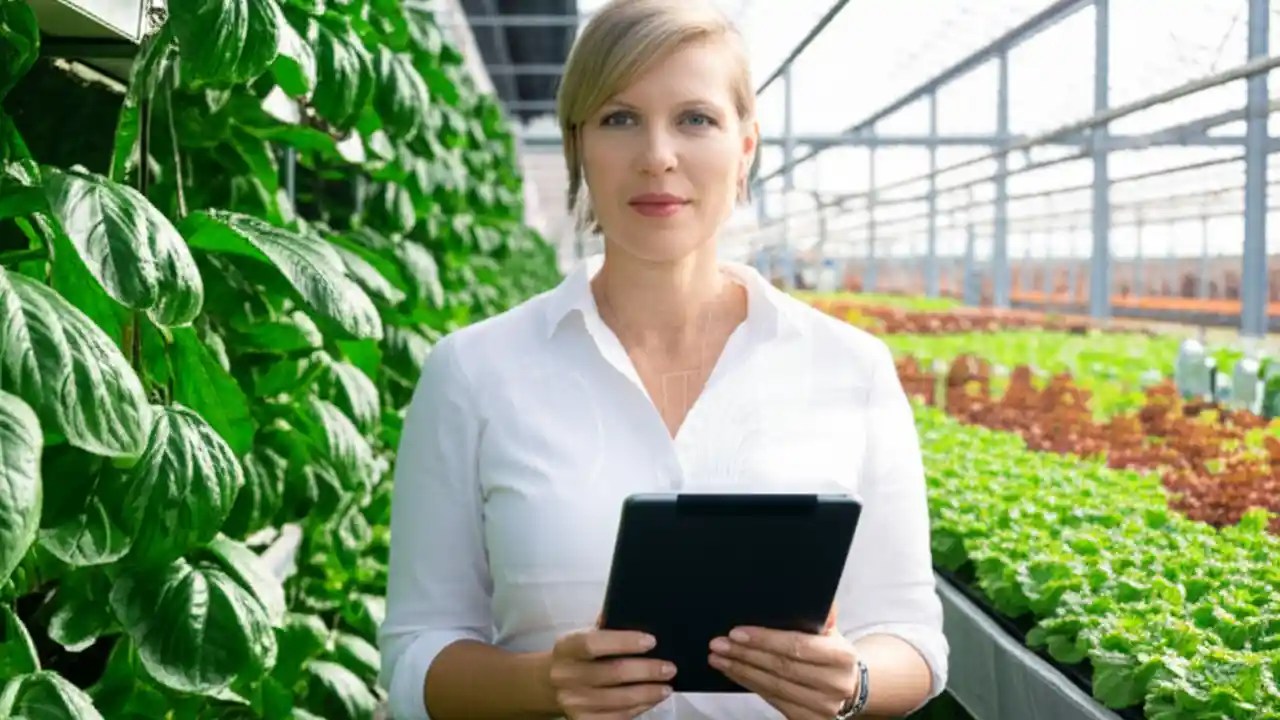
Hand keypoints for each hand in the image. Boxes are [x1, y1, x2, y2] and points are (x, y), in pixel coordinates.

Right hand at [546, 617, 675, 718]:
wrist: (551, 685)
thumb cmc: (578, 655)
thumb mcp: (583, 636)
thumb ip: (606, 627)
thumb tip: (638, 614)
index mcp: (567, 648)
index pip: (593, 643)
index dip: (624, 642)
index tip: (651, 641)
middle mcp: (566, 676)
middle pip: (612, 673)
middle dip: (646, 671)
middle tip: (670, 668)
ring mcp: (573, 702)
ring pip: (618, 700)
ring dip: (648, 694)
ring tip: (667, 687)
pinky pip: (617, 717)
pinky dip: (638, 709)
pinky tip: (651, 700)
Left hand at [707, 607, 859, 719]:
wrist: (849, 688)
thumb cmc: (832, 654)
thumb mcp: (831, 632)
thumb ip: (820, 614)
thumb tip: (813, 592)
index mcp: (841, 656)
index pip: (797, 646)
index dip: (765, 640)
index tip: (737, 632)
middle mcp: (835, 684)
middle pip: (781, 667)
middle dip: (745, 654)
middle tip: (718, 644)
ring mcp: (822, 707)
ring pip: (773, 686)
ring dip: (740, 671)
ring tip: (717, 658)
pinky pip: (772, 700)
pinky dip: (749, 684)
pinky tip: (733, 673)